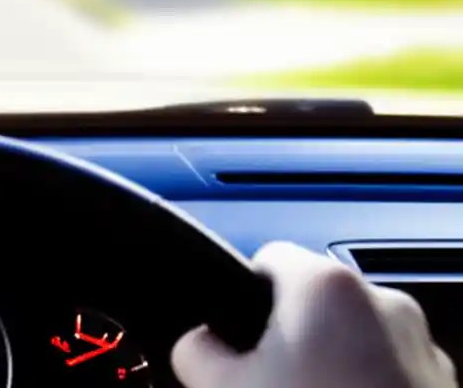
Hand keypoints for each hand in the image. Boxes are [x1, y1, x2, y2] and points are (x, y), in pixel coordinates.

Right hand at [172, 241, 455, 387]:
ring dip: (326, 363)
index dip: (241, 301)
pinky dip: (360, 383)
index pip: (265, 259)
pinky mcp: (439, 381)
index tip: (237, 343)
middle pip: (310, 302)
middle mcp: (381, 300)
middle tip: (266, 382)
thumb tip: (198, 344)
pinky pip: (383, 367)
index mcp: (326, 285)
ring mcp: (418, 342)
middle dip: (287, 338)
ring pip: (350, 337)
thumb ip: (196, 351)